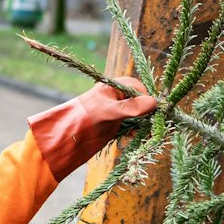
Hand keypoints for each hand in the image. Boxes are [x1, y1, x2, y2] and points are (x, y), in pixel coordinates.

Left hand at [27, 78, 159, 178]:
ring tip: (142, 133)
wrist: (69, 137)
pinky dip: (137, 130)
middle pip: (142, 102)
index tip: (153, 113)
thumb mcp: (110, 111)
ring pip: (140, 115)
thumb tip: (154, 103)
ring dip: (143, 124)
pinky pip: (134, 125)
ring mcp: (119, 110)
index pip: (140, 89)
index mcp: (116, 86)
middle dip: (147, 113)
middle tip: (150, 125)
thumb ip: (131, 108)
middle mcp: (119, 96)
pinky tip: (134, 136)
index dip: (148, 100)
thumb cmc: (85, 118)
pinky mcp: (118, 123)